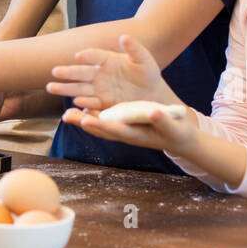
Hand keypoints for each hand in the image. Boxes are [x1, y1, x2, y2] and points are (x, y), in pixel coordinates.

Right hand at [46, 34, 179, 111]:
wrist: (153, 93)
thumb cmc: (148, 72)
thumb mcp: (144, 59)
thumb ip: (134, 48)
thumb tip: (123, 36)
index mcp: (108, 59)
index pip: (95, 56)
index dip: (87, 56)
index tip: (78, 56)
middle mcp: (100, 73)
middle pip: (81, 72)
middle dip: (67, 73)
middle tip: (54, 72)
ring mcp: (100, 89)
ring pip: (80, 88)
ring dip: (66, 88)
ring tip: (50, 87)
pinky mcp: (103, 103)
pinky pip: (91, 103)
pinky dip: (83, 103)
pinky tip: (75, 102)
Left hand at [61, 101, 202, 158]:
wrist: (180, 138)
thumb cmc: (178, 133)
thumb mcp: (174, 127)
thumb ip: (163, 120)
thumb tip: (152, 113)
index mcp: (137, 135)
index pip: (115, 130)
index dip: (100, 126)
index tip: (85, 120)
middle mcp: (127, 133)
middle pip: (102, 130)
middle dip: (85, 124)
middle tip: (67, 116)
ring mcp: (125, 130)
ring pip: (101, 126)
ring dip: (85, 121)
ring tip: (68, 114)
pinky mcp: (126, 124)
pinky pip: (107, 122)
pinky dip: (94, 117)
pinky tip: (84, 109)